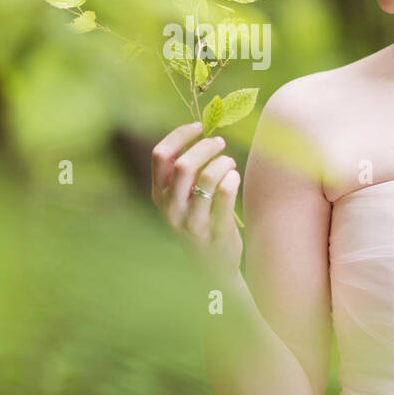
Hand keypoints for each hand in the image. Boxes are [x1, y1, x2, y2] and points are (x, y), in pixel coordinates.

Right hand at [151, 121, 242, 278]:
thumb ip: (184, 173)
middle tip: (220, 143)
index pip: (160, 155)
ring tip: (229, 163)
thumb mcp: (181, 201)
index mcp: (159, 196)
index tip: (199, 126)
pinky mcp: (216, 231)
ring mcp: (192, 222)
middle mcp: (171, 209)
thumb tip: (201, 132)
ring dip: (222, 162)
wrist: (212, 268)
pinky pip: (226, 193)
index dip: (180, 135)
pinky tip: (235, 177)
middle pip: (184, 164)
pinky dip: (233, 177)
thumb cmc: (199, 223)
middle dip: (206, 146)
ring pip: (207, 177)